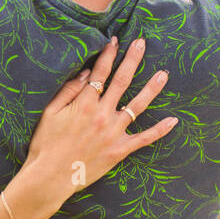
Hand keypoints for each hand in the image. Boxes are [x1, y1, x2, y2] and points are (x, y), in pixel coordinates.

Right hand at [22, 35, 175, 202]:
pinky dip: (160, 130)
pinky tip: (173, 121)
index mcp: (84, 103)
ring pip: (137, 106)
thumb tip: (85, 73)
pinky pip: (144, 138)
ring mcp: (114, 132)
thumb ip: (68, 91)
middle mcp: (102, 114)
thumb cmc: (45, 144)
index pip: (100, 72)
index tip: (115, 41)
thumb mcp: (50, 113)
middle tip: (142, 43)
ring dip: (151, 88)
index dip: (108, 54)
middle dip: (132, 60)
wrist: (50, 177)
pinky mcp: (120, 150)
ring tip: (163, 74)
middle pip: (121, 81)